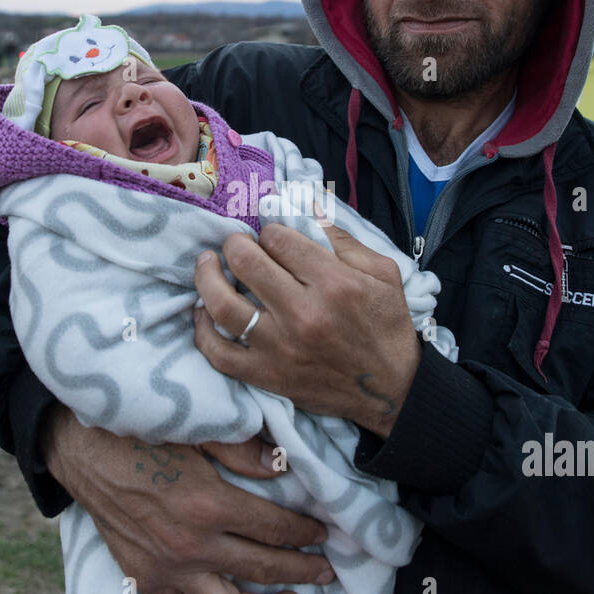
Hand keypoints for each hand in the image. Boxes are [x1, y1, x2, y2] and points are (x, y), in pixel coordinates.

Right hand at [40, 404, 333, 593]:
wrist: (80, 448)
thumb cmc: (139, 430)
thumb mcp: (195, 427)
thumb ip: (240, 447)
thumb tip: (280, 466)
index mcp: (208, 505)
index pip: (275, 528)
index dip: (306, 532)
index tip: (324, 533)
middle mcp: (190, 546)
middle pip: (263, 569)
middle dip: (302, 571)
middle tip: (325, 571)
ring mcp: (165, 568)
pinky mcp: (142, 578)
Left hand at [192, 219, 421, 437]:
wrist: (392, 390)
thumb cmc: (387, 325)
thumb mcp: (382, 271)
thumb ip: (341, 237)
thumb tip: (302, 203)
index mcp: (334, 283)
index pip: (278, 238)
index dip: (269, 230)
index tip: (271, 237)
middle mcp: (303, 314)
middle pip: (245, 262)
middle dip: (235, 244)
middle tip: (237, 244)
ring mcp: (280, 348)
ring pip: (221, 304)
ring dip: (206, 276)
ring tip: (207, 264)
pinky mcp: (267, 376)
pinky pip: (218, 353)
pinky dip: (202, 330)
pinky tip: (203, 311)